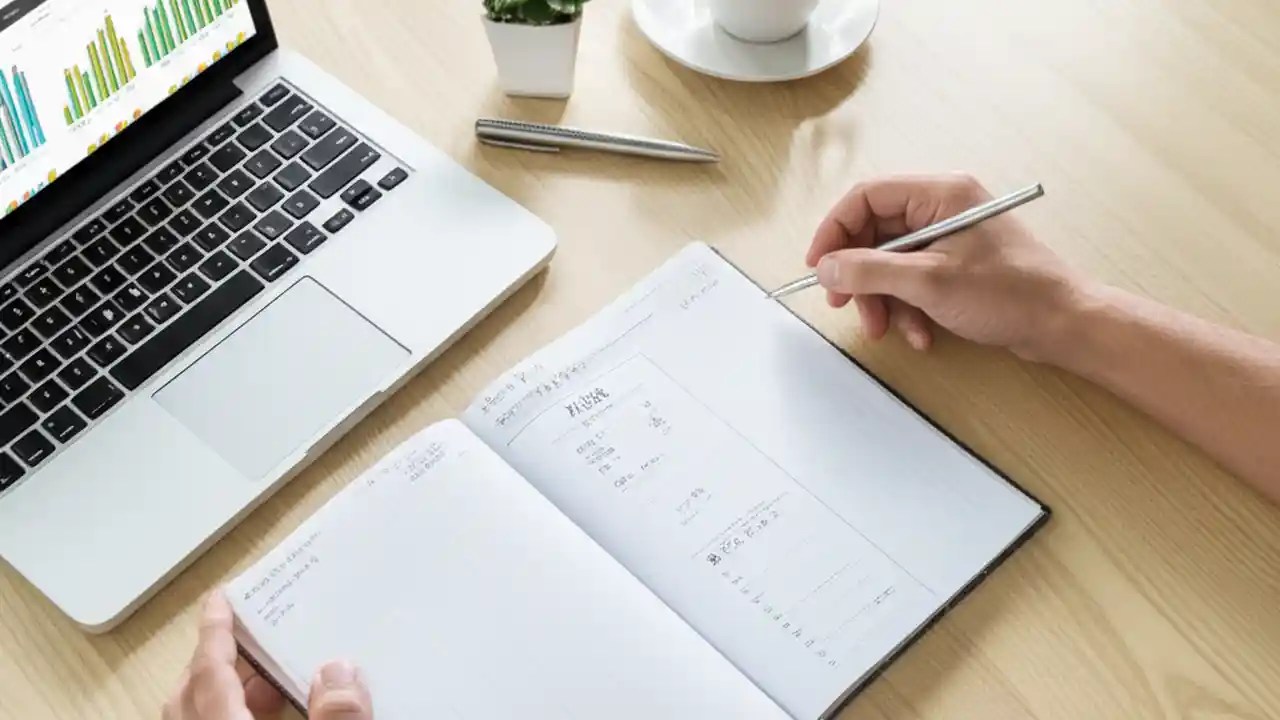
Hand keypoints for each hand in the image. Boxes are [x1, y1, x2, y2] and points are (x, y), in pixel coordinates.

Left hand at [164, 592, 373, 719]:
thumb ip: (335, 718)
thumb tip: (341, 670)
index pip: (209, 672)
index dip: (215, 632)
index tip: (220, 598)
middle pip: (190, 692)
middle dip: (215, 657)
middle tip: (249, 634)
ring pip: (195, 715)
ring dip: (225, 690)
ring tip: (270, 678)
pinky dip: (229, 714)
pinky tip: (268, 716)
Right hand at [807, 174, 1089, 361]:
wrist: (1063, 325)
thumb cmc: (1009, 295)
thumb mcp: (929, 283)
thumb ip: (870, 271)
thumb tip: (826, 267)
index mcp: (940, 194)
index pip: (867, 197)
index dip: (835, 230)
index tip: (819, 266)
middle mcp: (943, 207)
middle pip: (875, 232)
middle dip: (859, 275)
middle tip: (845, 305)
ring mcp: (950, 237)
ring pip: (891, 262)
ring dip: (883, 299)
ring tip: (887, 330)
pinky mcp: (957, 265)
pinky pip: (914, 280)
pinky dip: (909, 308)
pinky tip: (921, 334)